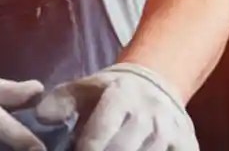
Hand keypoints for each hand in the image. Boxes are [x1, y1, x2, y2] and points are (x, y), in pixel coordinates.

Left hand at [34, 63, 197, 150]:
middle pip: (123, 150)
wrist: (155, 84)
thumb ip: (60, 102)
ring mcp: (171, 133)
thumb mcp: (83, 89)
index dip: (87, 149)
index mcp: (121, 97)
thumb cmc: (109, 92)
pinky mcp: (188, 146)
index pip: (101, 131)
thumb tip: (41, 117)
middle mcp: (150, 115)